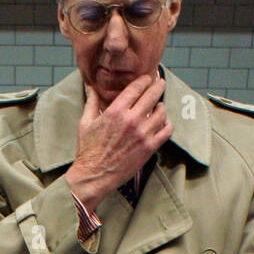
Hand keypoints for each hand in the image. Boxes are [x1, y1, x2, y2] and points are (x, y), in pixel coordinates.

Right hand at [65, 73, 172, 210]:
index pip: (136, 87)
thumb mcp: (86, 123)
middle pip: (152, 95)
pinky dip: (167, 125)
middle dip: (158, 86)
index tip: (147, 78)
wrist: (94, 176)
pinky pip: (166, 131)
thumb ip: (91, 102)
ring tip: (160, 106)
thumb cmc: (88, 150)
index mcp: (116, 111)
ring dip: (162, 107)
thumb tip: (89, 86)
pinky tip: (164, 124)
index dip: (144, 80)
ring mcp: (142, 134)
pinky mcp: (149, 148)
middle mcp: (131, 120)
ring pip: (162, 112)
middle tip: (160, 83)